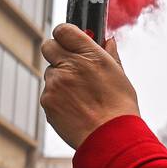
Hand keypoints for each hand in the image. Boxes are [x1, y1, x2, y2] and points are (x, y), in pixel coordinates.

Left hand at [40, 24, 139, 148]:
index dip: (65, 35)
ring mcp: (55, 83)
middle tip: (70, 64)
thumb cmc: (120, 107)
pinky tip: (74, 109)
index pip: (63, 30)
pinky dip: (58, 99)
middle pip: (48, 46)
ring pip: (50, 73)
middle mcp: (69, 65)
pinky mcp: (47, 101)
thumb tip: (107, 41)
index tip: (70, 41)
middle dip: (57, 53)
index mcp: (90, 54)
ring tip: (80, 97)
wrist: (110, 138)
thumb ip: (109, 55)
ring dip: (60, 80)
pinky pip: (48, 93)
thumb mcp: (120, 75)